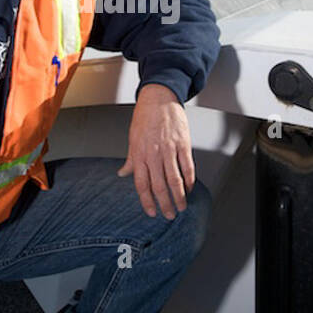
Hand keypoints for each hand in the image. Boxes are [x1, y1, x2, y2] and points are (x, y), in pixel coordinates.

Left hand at [117, 83, 195, 220]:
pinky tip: (190, 187)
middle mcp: (153, 154)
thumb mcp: (133, 139)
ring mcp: (169, 149)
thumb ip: (130, 160)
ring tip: (182, 206)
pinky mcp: (182, 143)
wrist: (159, 98)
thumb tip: (122, 173)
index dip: (147, 201)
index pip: (142, 184)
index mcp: (139, 155)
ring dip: (179, 196)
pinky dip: (190, 180)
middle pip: (159, 186)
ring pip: (175, 180)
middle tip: (170, 214)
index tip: (152, 212)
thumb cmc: (145, 118)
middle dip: (165, 204)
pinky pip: (187, 167)